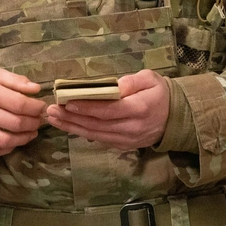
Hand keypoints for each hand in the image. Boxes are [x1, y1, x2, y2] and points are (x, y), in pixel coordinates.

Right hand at [0, 69, 45, 157]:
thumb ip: (15, 80)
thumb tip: (36, 90)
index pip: (18, 103)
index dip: (35, 108)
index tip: (41, 107)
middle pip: (14, 123)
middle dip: (33, 124)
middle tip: (39, 121)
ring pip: (5, 140)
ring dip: (24, 139)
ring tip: (31, 133)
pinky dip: (8, 148)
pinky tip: (14, 141)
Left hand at [46, 69, 169, 150]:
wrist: (174, 117)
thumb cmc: (159, 92)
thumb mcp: (150, 78)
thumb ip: (132, 81)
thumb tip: (114, 86)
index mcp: (139, 109)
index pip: (108, 110)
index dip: (86, 107)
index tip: (67, 102)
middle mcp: (132, 128)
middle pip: (97, 125)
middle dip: (72, 118)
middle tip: (50, 110)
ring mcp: (127, 140)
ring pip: (95, 135)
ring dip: (72, 127)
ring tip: (53, 119)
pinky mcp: (123, 146)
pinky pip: (100, 140)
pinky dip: (82, 133)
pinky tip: (68, 126)